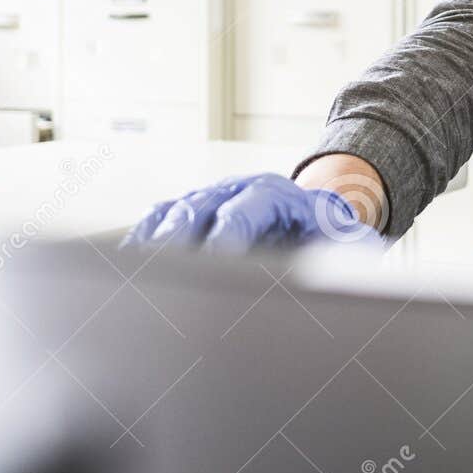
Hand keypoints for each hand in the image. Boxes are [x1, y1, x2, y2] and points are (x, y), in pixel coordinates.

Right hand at [119, 173, 375, 253]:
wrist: (318, 220)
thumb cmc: (333, 240)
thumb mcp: (347, 247)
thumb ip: (340, 259)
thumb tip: (338, 282)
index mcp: (276, 194)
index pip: (246, 208)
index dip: (228, 234)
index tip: (214, 262)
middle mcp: (236, 189)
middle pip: (197, 208)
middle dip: (178, 243)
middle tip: (162, 277)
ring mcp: (208, 199)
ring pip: (169, 214)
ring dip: (151, 244)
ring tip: (133, 276)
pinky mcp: (189, 214)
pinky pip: (156, 222)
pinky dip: (140, 243)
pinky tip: (126, 269)